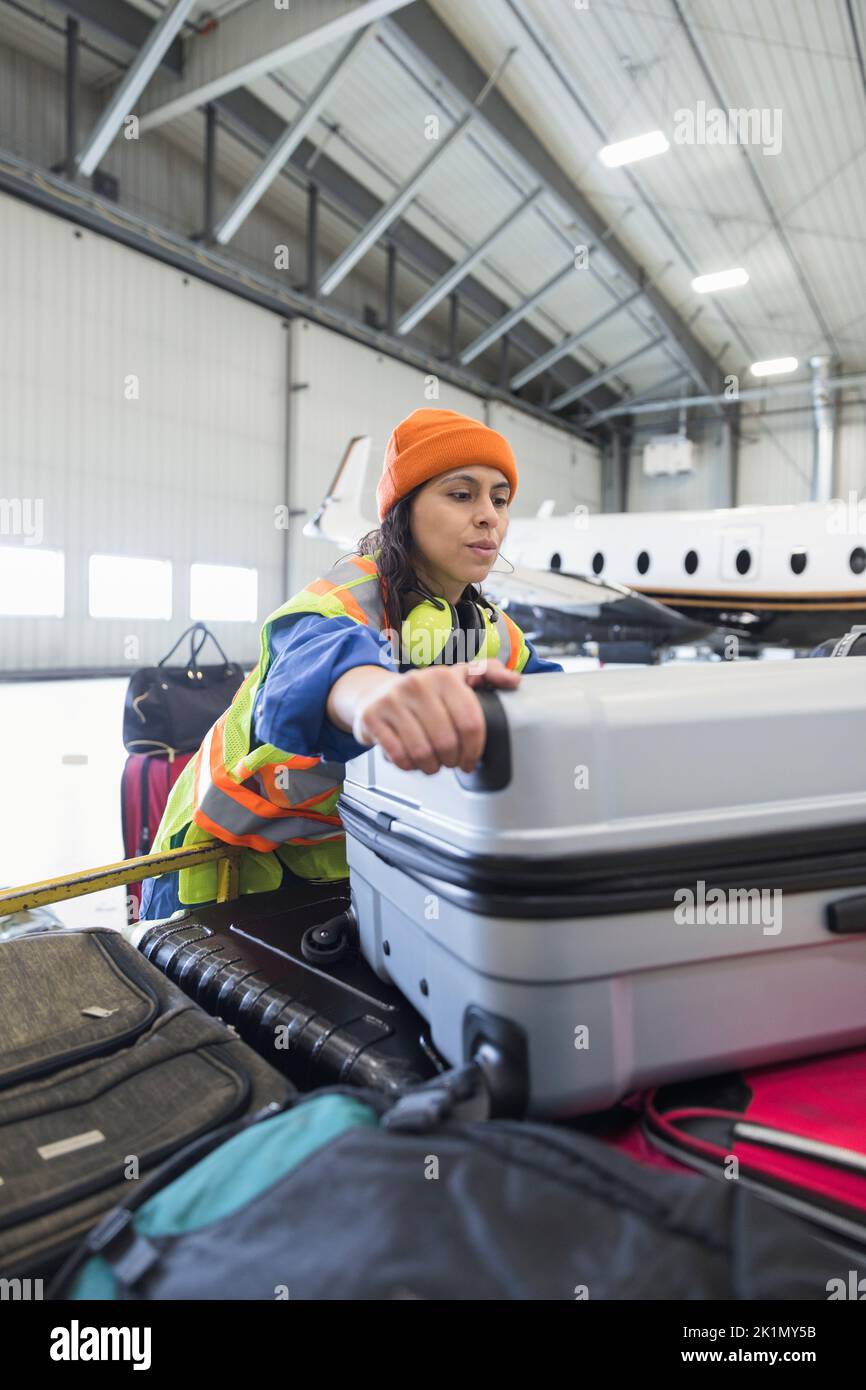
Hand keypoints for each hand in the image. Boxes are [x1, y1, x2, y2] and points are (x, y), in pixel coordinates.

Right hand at [352, 658, 519, 773]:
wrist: (373, 693)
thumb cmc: (422, 692)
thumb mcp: (456, 677)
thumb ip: (487, 674)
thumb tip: (514, 680)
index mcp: (444, 676)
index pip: (471, 723)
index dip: (474, 750)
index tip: (470, 759)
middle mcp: (417, 684)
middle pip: (447, 742)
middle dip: (451, 760)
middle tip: (449, 760)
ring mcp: (392, 701)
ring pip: (423, 753)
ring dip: (430, 766)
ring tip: (431, 761)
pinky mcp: (372, 718)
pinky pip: (399, 756)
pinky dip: (408, 765)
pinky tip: (411, 759)